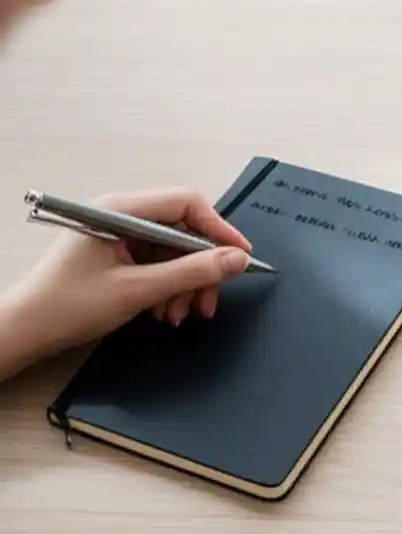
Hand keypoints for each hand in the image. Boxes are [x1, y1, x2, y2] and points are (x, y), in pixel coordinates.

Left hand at [0, 188, 250, 377]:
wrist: (27, 330)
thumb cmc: (68, 305)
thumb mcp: (138, 289)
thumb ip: (191, 272)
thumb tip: (236, 259)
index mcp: (120, 209)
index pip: (187, 203)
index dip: (219, 229)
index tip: (240, 258)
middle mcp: (121, 214)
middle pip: (183, 231)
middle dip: (200, 269)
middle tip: (207, 302)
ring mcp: (120, 234)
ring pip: (174, 253)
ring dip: (184, 285)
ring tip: (179, 315)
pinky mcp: (118, 253)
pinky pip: (159, 265)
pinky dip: (168, 288)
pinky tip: (163, 312)